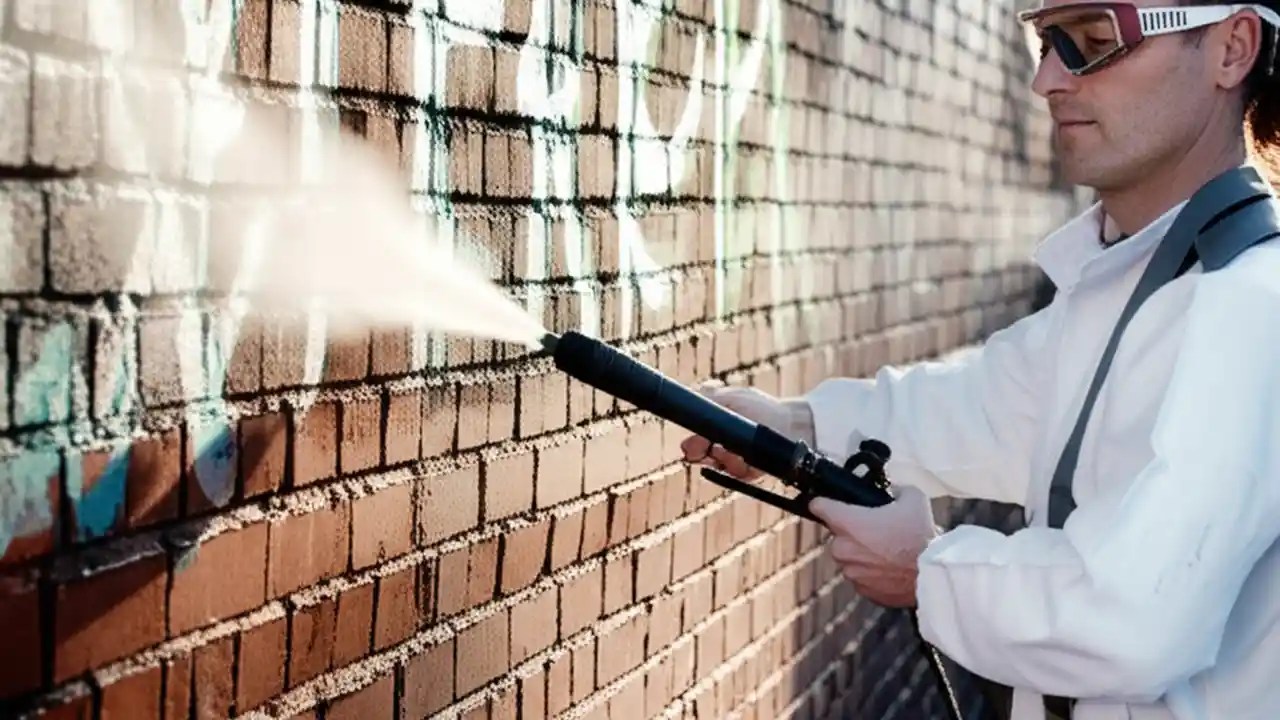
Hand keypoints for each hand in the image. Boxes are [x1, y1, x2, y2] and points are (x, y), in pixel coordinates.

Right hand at [679, 381, 813, 481]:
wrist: (792, 424)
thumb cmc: (764, 408)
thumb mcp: (735, 397)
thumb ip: (710, 396)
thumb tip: (691, 398)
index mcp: (715, 431)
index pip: (694, 444)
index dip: (692, 447)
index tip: (694, 447)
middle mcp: (722, 448)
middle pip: (702, 459)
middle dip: (708, 455)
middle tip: (717, 448)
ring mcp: (736, 462)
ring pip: (720, 469)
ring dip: (728, 461)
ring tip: (738, 453)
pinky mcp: (749, 474)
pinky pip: (738, 478)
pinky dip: (743, 470)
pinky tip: (750, 461)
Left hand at [809, 485, 939, 607]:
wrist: (933, 574)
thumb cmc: (921, 536)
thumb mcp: (913, 498)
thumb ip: (896, 490)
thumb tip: (893, 492)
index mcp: (847, 522)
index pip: (818, 506)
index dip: (824, 503)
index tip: (826, 504)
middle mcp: (842, 548)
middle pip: (837, 535)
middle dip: (852, 533)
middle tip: (877, 531)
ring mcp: (851, 572)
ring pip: (849, 558)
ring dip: (862, 554)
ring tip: (889, 551)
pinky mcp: (863, 589)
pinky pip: (861, 577)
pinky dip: (872, 573)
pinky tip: (891, 568)